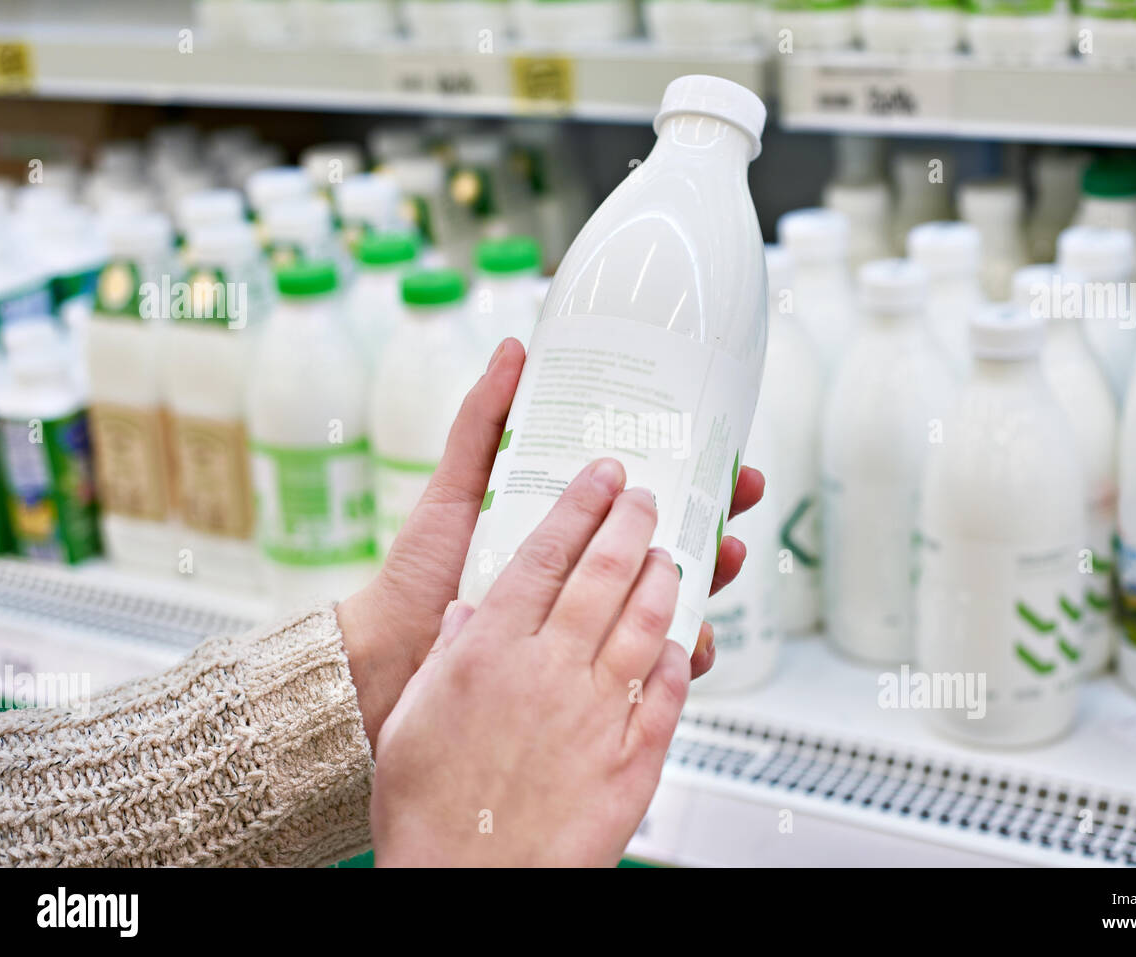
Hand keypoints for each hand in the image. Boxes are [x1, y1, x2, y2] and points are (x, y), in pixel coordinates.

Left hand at [338, 338, 764, 748]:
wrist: (391, 653)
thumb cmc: (422, 570)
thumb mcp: (457, 488)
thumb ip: (483, 422)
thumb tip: (515, 348)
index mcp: (570, 526)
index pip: (646, 496)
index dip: (694, 474)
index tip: (726, 452)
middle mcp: (590, 571)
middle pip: (676, 540)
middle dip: (721, 517)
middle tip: (743, 496)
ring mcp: (595, 621)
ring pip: (677, 600)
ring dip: (715, 578)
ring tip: (728, 556)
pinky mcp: (592, 674)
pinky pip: (652, 665)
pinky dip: (685, 651)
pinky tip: (697, 636)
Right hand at [372, 458, 690, 865]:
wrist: (464, 886)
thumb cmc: (430, 811)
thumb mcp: (416, 718)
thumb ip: (448, 656)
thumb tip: (468, 613)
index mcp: (493, 652)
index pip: (546, 555)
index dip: (581, 507)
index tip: (603, 477)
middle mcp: (551, 672)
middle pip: (605, 575)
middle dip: (632, 524)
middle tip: (646, 498)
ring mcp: (598, 715)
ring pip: (647, 624)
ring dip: (667, 578)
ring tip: (673, 554)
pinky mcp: (631, 761)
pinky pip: (669, 695)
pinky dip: (682, 658)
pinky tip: (688, 638)